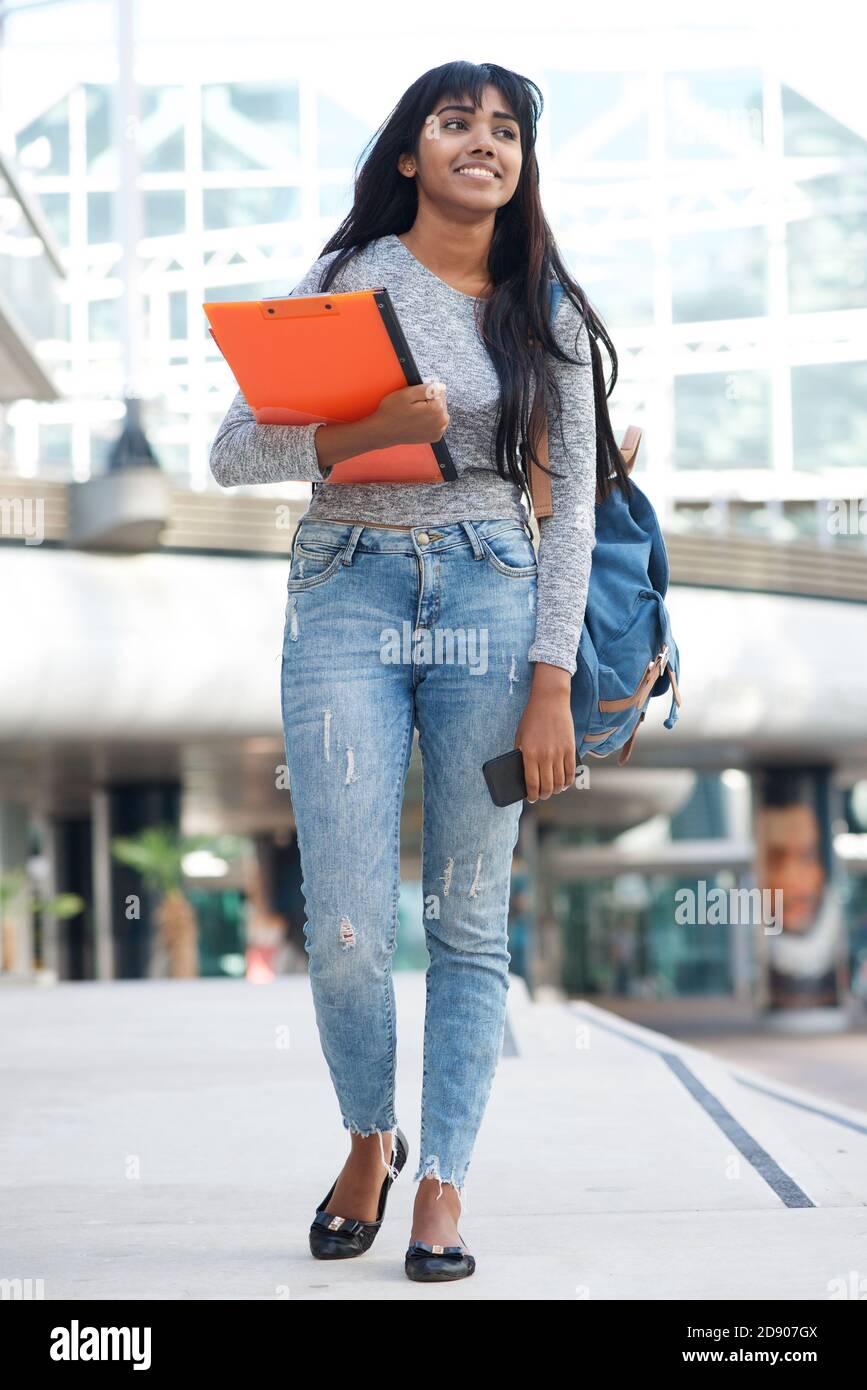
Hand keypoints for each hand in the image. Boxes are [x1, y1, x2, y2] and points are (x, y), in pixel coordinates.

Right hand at [368, 380, 448, 447]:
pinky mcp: (434, 437)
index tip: (415, 397)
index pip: (440, 391)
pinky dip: (430, 420)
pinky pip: (437, 423)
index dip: (427, 391)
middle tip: (413, 406)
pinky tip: (418, 420)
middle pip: (441, 402)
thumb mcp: (407, 394)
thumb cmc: (392, 412)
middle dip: (430, 400)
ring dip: (431, 410)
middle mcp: (441, 422)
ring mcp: (438, 431)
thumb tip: (441, 387)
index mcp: (436, 409)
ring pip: (440, 412)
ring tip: (416, 412)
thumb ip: (427, 389)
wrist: (384, 431)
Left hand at [514, 665, 576, 801]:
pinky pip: (571, 771)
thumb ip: (522, 755)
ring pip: (560, 781)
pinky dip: (568, 781)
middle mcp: (545, 756)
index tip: (531, 798)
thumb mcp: (520, 736)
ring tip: (554, 790)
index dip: (532, 794)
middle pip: (547, 785)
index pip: (532, 783)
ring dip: (557, 790)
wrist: (549, 701)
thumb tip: (524, 773)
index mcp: (529, 754)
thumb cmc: (532, 718)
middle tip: (542, 796)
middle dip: (544, 795)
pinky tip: (565, 783)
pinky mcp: (570, 748)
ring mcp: (559, 753)